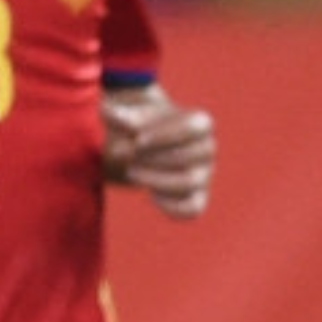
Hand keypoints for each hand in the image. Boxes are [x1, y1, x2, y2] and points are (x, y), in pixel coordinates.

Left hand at [102, 85, 214, 220]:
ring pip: (189, 182)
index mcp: (199, 123)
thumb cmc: (136, 123)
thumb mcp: (125, 113)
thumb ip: (120, 113)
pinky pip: (193, 208)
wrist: (137, 143)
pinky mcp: (194, 196)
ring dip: (155, 179)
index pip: (194, 127)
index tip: (137, 140)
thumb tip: (114, 115)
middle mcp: (207, 148)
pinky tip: (152, 196)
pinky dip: (172, 207)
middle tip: (126, 155)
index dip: (165, 135)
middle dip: (153, 158)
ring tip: (131, 171)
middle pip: (190, 155)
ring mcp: (203, 173)